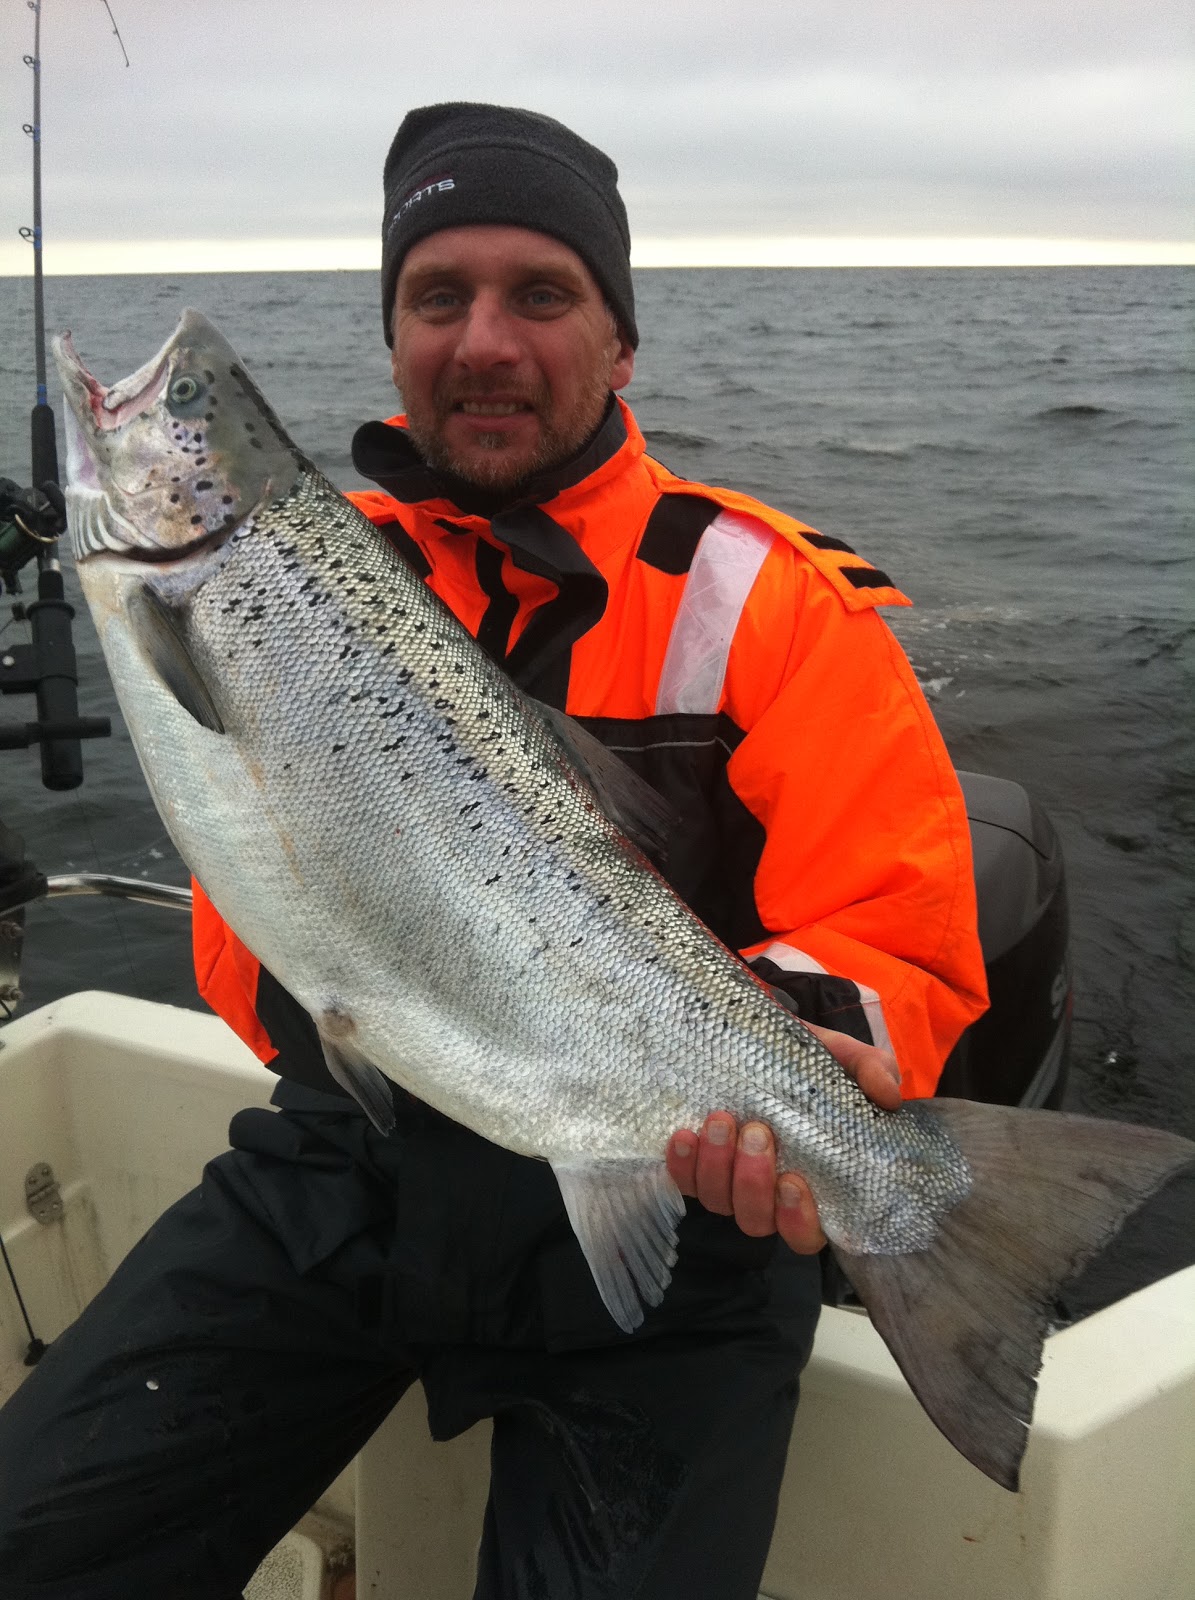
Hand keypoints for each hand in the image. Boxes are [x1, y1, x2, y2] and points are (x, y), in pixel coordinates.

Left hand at [665, 1024, 901, 1253]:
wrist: (753, 1034)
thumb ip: (872, 1072)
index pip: (807, 1233)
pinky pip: (683, 1180)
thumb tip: (890, 1097)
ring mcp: (727, 1182)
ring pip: (718, 1202)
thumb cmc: (805, 1060)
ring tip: (722, 1120)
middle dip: (753, 1183)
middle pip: (756, 1221)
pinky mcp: (694, 1164)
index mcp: (810, 1182)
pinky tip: (684, 1134)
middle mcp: (766, 1193)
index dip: (799, 1221)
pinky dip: (682, 1164)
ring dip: (718, 1167)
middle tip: (757, 1131)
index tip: (794, 1182)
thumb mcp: (844, 1058)